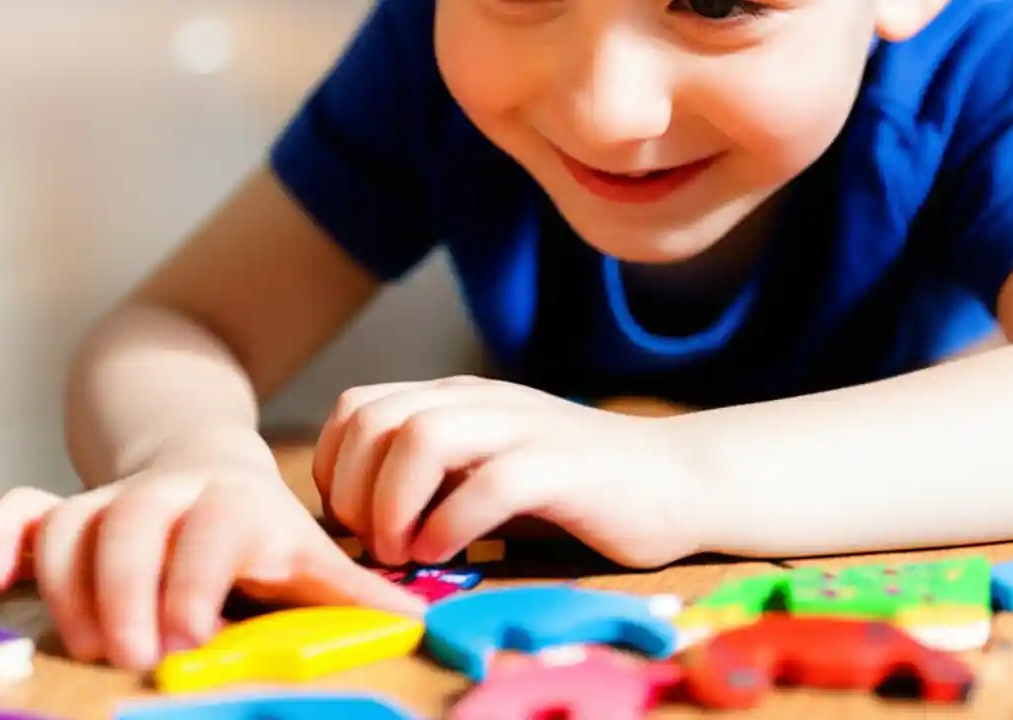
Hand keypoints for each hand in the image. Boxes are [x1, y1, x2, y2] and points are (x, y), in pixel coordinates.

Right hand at [0, 457, 425, 670]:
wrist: (209, 465)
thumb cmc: (260, 527)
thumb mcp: (308, 551)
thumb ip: (349, 591)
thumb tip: (418, 624)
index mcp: (234, 504)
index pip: (214, 528)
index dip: (197, 577)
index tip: (193, 638)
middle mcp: (168, 494)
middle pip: (133, 523)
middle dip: (127, 590)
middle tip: (134, 657)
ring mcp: (113, 496)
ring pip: (74, 523)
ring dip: (70, 585)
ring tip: (87, 647)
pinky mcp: (67, 506)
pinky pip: (22, 508)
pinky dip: (0, 534)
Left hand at [313, 375, 703, 569]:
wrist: (677, 478)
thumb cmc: (576, 488)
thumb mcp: (489, 472)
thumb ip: (433, 481)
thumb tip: (360, 524)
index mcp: (458, 399)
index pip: (359, 408)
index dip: (334, 468)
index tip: (350, 521)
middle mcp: (482, 401)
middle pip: (376, 419)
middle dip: (354, 489)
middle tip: (373, 543)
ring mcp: (523, 427)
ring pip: (422, 437)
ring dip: (393, 503)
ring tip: (403, 550)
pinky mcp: (563, 466)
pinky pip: (488, 484)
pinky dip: (450, 525)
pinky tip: (448, 553)